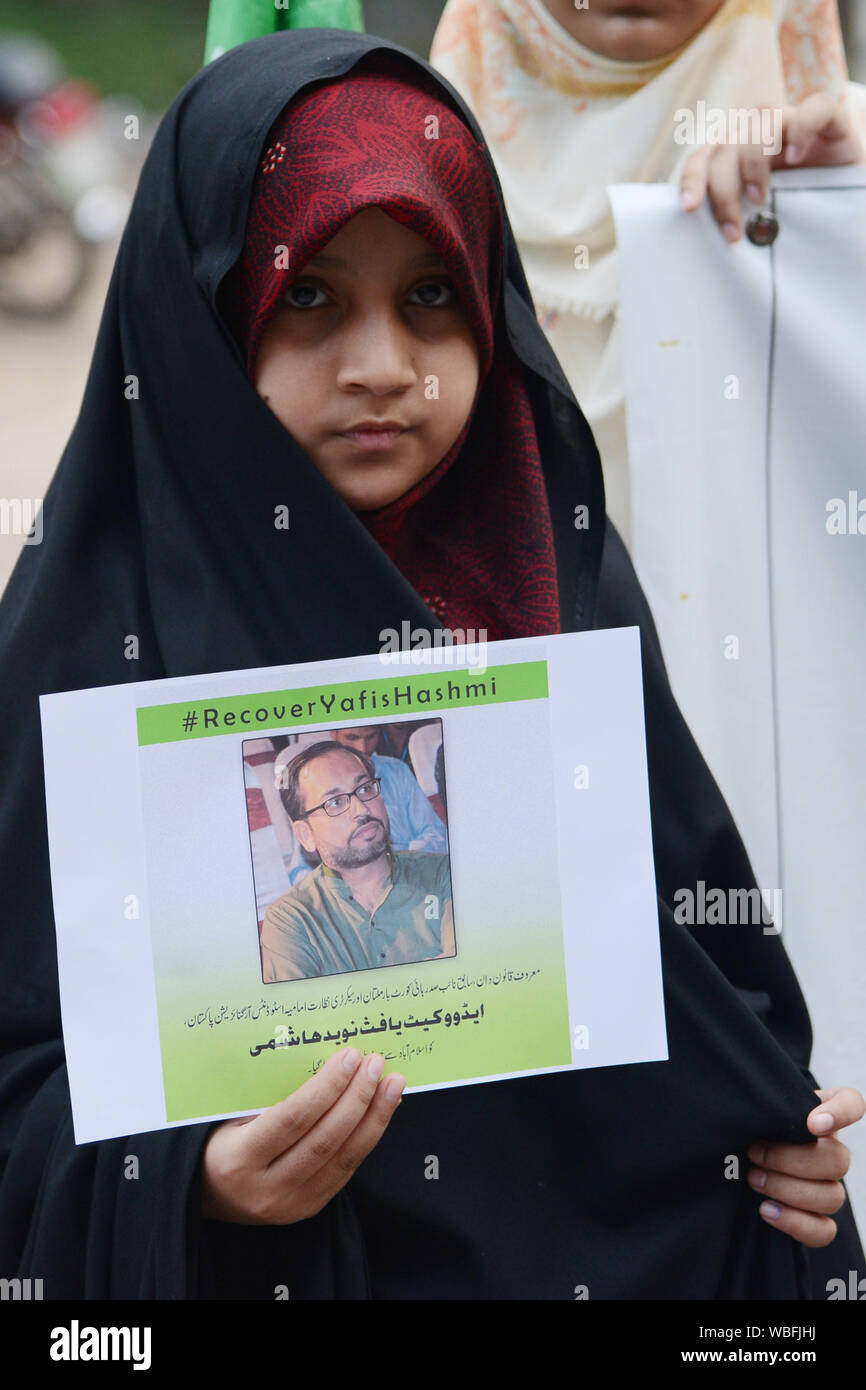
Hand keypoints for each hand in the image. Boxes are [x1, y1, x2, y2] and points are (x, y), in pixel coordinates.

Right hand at [201, 1047, 404, 1223]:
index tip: (351, 1056)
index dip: (326, 1087)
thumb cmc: (220, 1138)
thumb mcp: (231, 1115)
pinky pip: (345, 1171)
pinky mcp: (308, 1209)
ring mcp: (289, 1205)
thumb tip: (328, 1063)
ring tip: (392, 1084)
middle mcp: (265, 1189)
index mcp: (238, 1159)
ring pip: (342, 1159)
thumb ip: (272, 1096)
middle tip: (376, 1064)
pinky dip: (366, 1138)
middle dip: (357, 1098)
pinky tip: (380, 1112)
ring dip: (373, 1118)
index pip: (292, 1119)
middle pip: (323, 1140)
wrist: (206, 1193)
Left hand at [680, 93, 865, 240]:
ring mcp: (792, 124)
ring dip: (753, 162)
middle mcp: (759, 135)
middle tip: (733, 230)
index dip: (692, 179)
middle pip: (726, 146)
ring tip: (760, 198)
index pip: (703, 159)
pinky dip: (801, 129)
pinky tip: (796, 157)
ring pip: (761, 123)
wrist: (849, 200)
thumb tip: (708, 246)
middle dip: (723, 190)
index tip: (690, 208)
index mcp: (736, 157)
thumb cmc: (801, 212)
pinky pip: (813, 108)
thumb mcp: (763, 218)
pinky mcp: (828, 120)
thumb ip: (739, 218)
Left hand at [746, 1086, 865, 1246]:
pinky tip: (766, 1209)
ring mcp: (828, 1186)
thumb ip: (766, 1104)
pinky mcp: (817, 1218)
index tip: (813, 1124)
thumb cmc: (746, 1127)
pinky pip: (824, 1231)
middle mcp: (831, 1149)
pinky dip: (795, 1222)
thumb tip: (765, 1111)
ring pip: (832, 1197)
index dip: (841, 1114)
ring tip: (753, 1179)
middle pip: (840, 1160)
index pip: (852, 1103)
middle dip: (790, 1160)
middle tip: (755, 1153)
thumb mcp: (755, 1108)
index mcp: (821, 1114)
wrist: (734, 1157)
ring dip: (788, 1189)